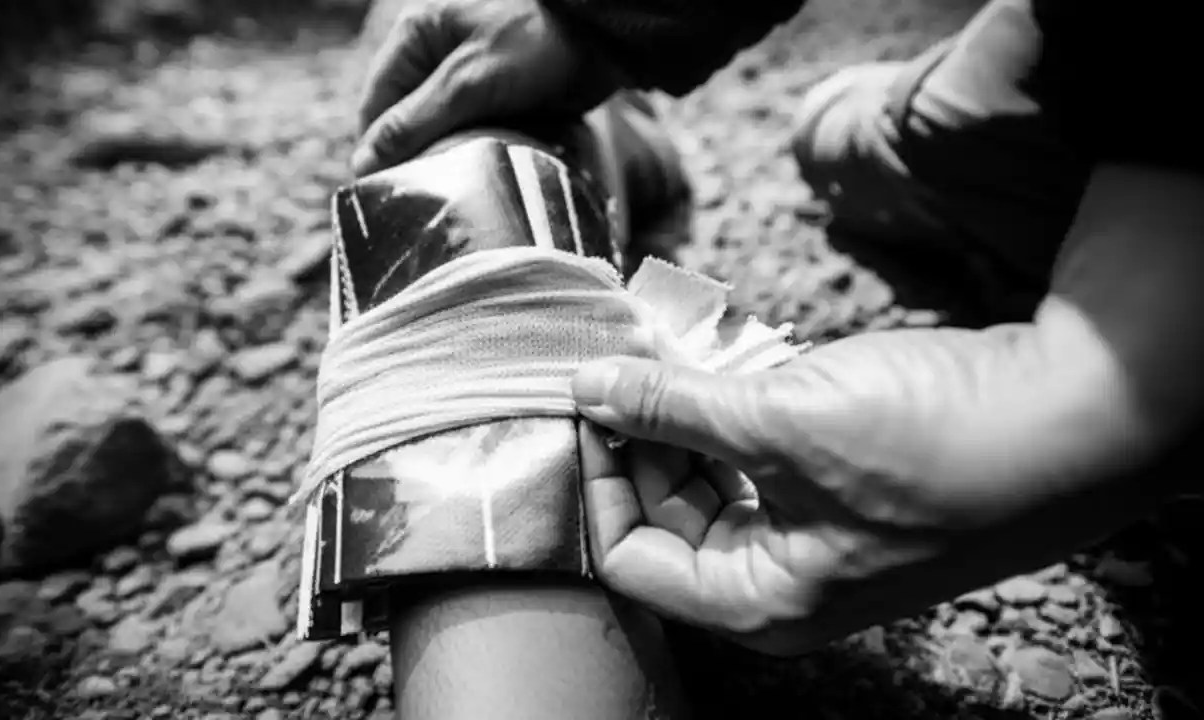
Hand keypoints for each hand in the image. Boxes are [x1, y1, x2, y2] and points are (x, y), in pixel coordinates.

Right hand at [353, 0, 624, 176]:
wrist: (607, 35)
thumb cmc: (535, 43)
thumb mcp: (468, 82)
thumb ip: (415, 121)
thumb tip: (363, 163)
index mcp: (417, 34)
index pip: (376, 103)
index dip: (375, 150)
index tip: (381, 196)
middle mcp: (436, 51)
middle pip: (406, 118)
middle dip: (412, 157)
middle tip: (417, 204)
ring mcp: (468, 72)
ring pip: (440, 128)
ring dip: (444, 158)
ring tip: (446, 197)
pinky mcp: (499, 93)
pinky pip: (471, 130)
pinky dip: (472, 152)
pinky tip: (476, 178)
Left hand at [571, 337, 1012, 655]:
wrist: (1079, 415)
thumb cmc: (941, 445)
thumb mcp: (781, 421)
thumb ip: (673, 407)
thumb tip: (590, 386)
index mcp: (760, 602)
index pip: (630, 556)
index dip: (598, 478)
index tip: (580, 401)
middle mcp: (783, 580)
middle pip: (668, 513)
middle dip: (640, 435)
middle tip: (617, 358)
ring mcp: (818, 531)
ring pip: (715, 475)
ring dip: (686, 412)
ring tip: (664, 347)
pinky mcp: (846, 482)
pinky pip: (762, 451)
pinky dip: (735, 405)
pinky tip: (723, 356)